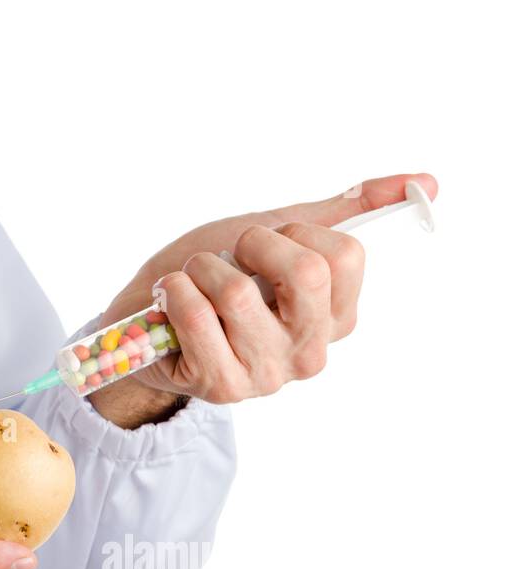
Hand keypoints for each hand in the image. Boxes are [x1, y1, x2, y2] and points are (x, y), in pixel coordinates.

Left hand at [90, 173, 438, 424]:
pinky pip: (196, 316)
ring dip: (199, 270)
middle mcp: (311, 352)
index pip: (346, 254)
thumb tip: (426, 182)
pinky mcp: (220, 386)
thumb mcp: (278, 232)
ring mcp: (267, 375)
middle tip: (225, 259)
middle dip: (249, 245)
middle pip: (307, 272)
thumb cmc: (215, 274)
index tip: (258, 245)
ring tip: (191, 283)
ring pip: (238, 292)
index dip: (287, 234)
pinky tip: (169, 302)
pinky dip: (172, 292)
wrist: (143, 315)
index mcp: (336, 315)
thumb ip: (347, 210)